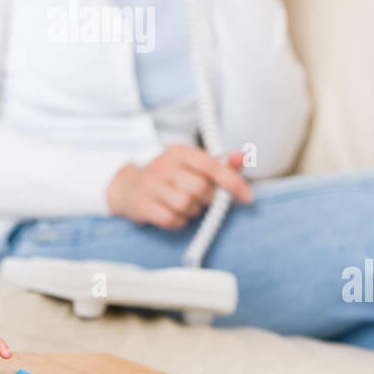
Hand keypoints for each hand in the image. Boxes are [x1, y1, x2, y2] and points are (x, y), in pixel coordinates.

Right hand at [106, 144, 253, 229]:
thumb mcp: (191, 164)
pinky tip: (174, 215)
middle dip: (206, 199)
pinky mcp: (142, 205)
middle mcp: (163, 165)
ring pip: (186, 204)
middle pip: (200, 187)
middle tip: (201, 200)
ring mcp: (150, 185)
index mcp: (179, 152)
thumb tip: (245, 158)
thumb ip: (220, 163)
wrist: (127, 186)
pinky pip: (171, 219)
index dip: (232, 181)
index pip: (211, 165)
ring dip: (192, 211)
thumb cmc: (167, 176)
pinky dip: (178, 221)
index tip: (247, 196)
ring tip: (185, 206)